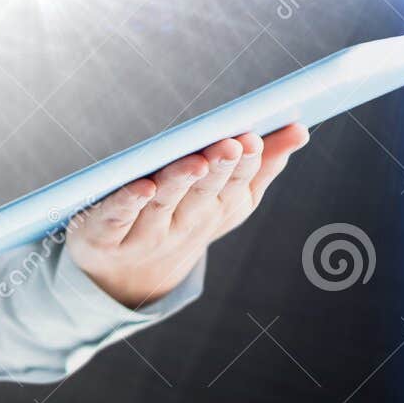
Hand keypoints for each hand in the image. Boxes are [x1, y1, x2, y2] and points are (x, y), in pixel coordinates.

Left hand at [66, 124, 309, 308]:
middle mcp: (183, 225)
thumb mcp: (224, 198)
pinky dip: (128, 203)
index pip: (234, 186)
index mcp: (214, 212)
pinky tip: (141, 187)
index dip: (245, 164)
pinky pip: (117, 217)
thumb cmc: (180, 218)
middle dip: (220, 170)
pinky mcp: (103, 235)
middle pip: (203, 195)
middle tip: (232, 144)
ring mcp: (144, 234)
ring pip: (163, 205)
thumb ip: (261, 165)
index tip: (254, 138)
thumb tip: (299, 128)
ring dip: (180, 182)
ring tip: (196, 161)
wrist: (122, 274)